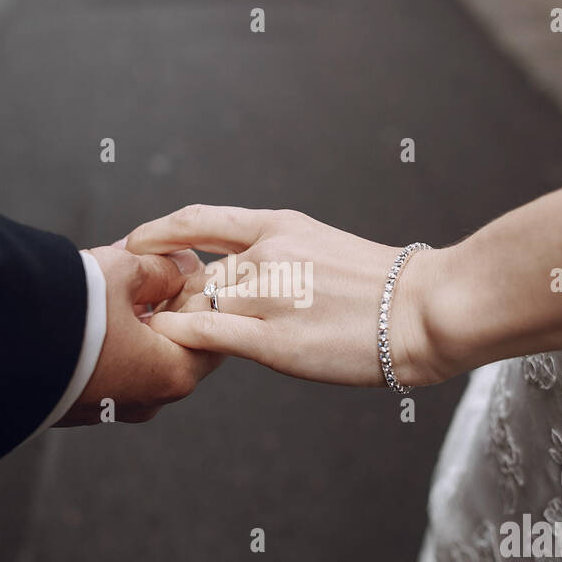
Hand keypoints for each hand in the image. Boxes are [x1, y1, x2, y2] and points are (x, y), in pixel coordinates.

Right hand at [57, 245, 224, 424]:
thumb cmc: (70, 311)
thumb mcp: (123, 272)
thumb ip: (161, 269)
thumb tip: (179, 267)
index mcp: (172, 374)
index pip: (213, 334)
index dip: (202, 296)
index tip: (185, 268)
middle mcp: (147, 400)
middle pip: (173, 346)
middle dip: (164, 305)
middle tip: (148, 269)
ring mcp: (110, 409)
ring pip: (138, 358)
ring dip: (133, 321)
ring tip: (111, 282)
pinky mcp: (77, 407)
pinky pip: (108, 369)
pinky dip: (107, 341)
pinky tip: (88, 309)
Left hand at [124, 205, 449, 386]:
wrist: (425, 308)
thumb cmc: (385, 287)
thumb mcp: (323, 248)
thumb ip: (280, 256)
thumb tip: (244, 275)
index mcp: (280, 226)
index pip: (202, 221)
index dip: (160, 231)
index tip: (136, 242)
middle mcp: (267, 254)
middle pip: (195, 275)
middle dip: (171, 298)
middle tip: (155, 316)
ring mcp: (268, 296)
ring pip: (196, 304)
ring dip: (176, 321)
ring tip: (163, 339)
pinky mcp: (273, 341)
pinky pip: (206, 332)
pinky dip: (179, 335)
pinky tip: (164, 340)